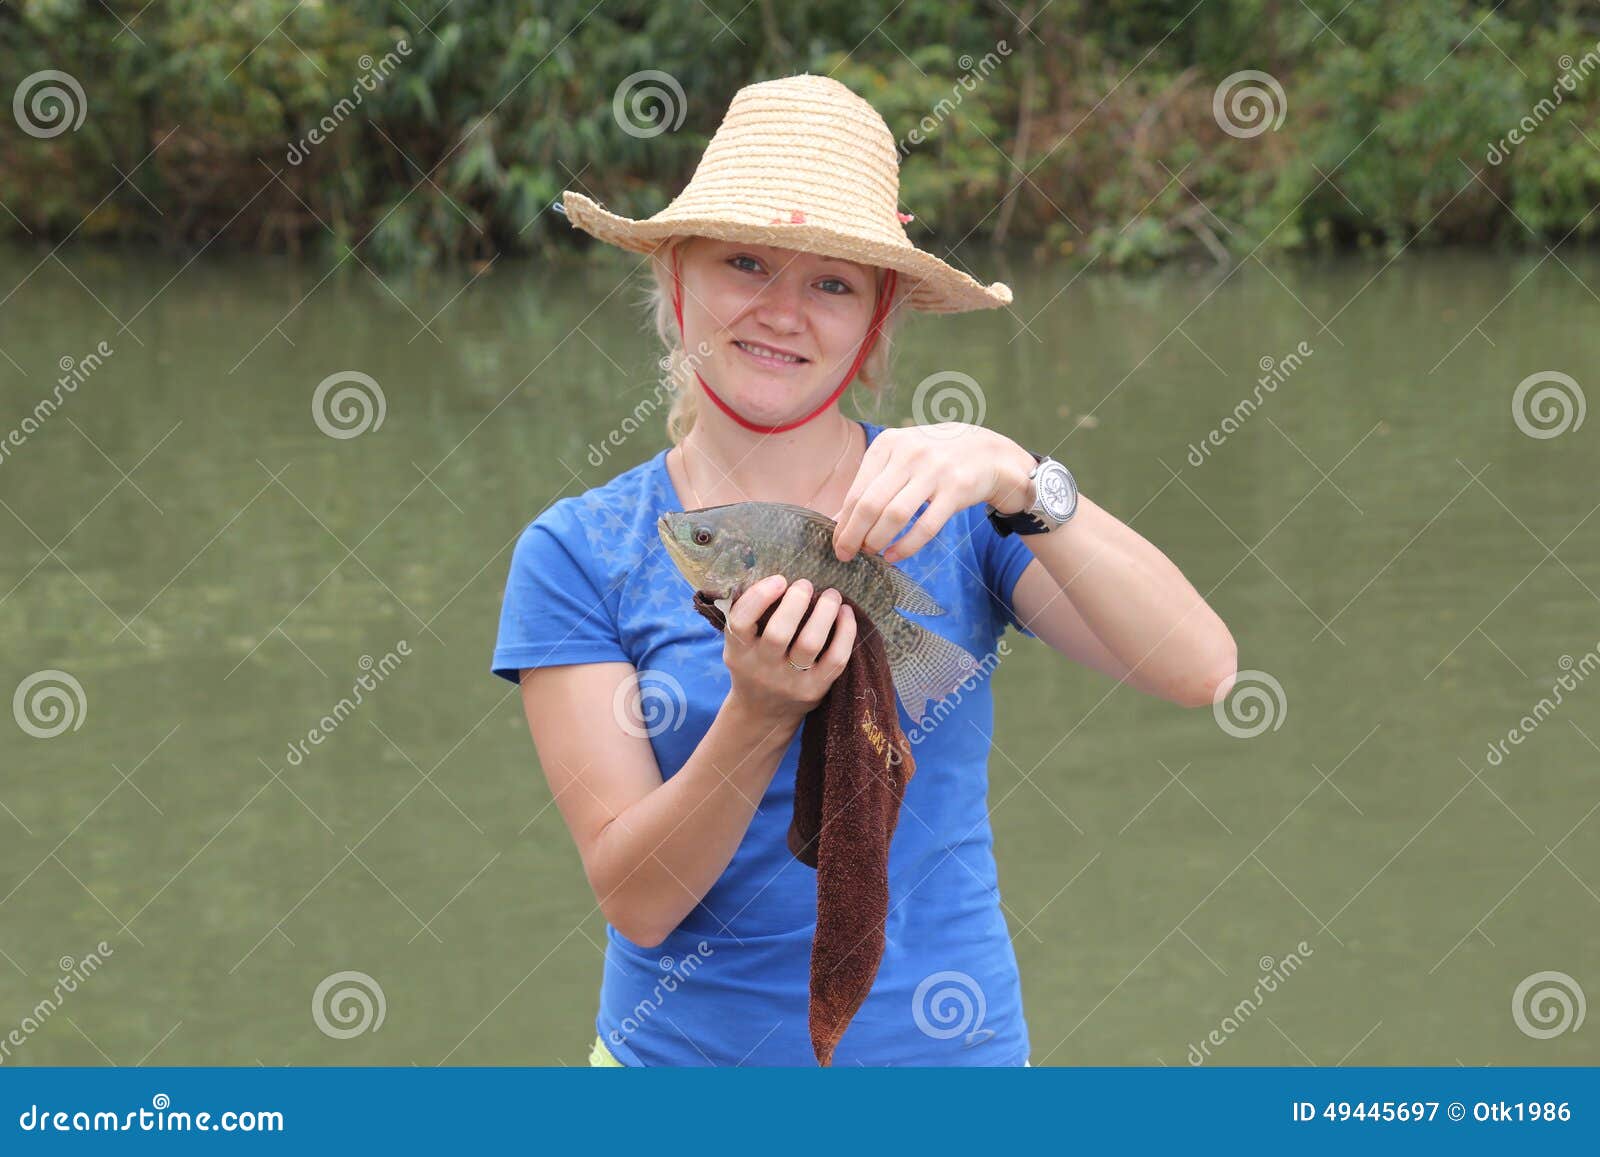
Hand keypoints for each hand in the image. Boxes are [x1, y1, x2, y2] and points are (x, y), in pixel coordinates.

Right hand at [721, 574, 856, 725]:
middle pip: (779, 633)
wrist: (763, 713)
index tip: (779, 579)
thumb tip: (776, 577)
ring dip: (825, 612)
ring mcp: (790, 681)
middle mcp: (762, 668)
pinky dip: (845, 632)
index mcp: (738, 651)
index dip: (759, 597)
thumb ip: (749, 617)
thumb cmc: (753, 665)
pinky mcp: (815, 689)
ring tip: (832, 595)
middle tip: (806, 584)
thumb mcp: (739, 645)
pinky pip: (835, 659)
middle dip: (796, 602)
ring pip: (810, 643)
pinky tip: (846, 614)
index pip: (741, 622)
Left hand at [829, 423, 1036, 563]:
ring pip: (894, 516)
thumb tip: (837, 520)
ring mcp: (934, 470)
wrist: (988, 452)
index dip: (843, 522)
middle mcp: (909, 453)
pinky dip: (905, 546)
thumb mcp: (901, 458)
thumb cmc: (934, 460)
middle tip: (846, 555)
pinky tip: (893, 556)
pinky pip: (925, 526)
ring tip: (870, 553)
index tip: (837, 544)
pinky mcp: (956, 489)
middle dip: (853, 535)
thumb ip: (872, 484)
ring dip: (877, 540)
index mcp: (888, 443)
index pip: (856, 491)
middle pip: (870, 504)